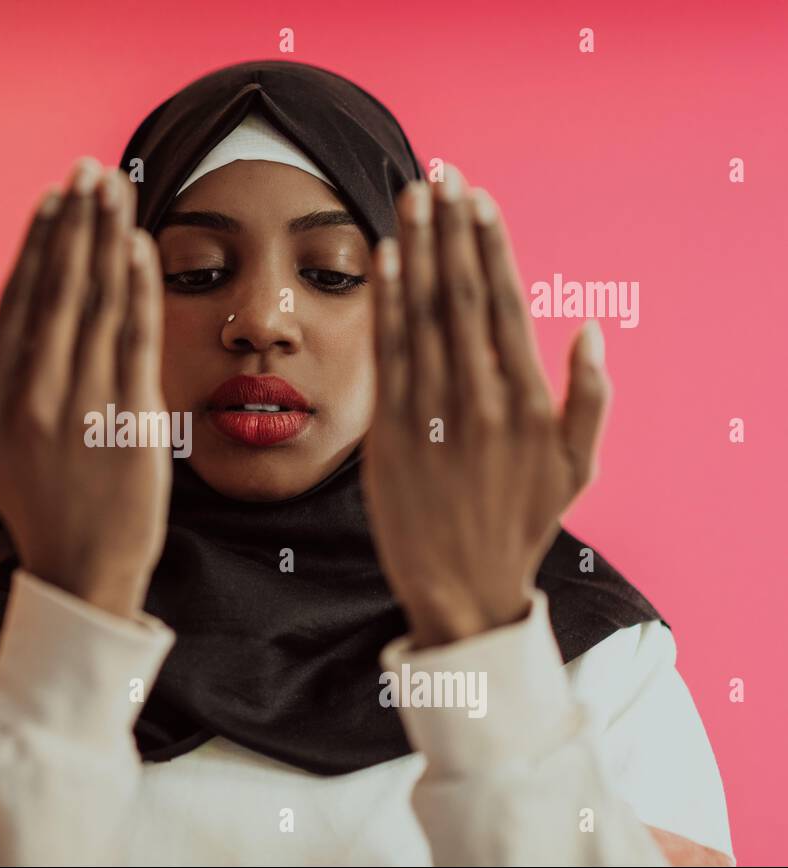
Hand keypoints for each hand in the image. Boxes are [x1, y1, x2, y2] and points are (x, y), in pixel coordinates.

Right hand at [0, 157, 169, 619]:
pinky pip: (135, 340)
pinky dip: (139, 290)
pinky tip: (141, 248)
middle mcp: (32, 396)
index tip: (54, 197)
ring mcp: (83, 408)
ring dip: (109, 240)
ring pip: (97, 305)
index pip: (17, 299)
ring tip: (117, 192)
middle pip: (57, 290)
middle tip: (90, 171)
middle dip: (76, 224)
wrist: (81, 567)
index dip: (38, 243)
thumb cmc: (31, 498)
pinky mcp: (130, 421)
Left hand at [363, 164, 611, 647]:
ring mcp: (428, 414)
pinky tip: (382, 259)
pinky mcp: (388, 431)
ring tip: (411, 198)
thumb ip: (590, 397)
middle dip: (449, 230)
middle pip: (459, 295)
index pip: (504, 304)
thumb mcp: (577, 467)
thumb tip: (589, 328)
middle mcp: (477, 399)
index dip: (489, 245)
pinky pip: (386, 354)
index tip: (478, 198)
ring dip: (414, 250)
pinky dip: (383, 303)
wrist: (460, 586)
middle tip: (440, 175)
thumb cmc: (521, 523)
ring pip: (420, 316)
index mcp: (525, 401)